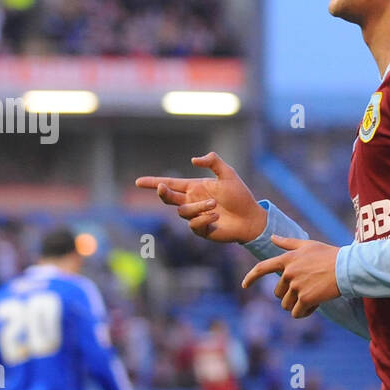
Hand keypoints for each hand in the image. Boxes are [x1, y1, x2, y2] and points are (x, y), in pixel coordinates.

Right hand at [135, 152, 267, 242]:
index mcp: (195, 188)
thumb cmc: (241, 196)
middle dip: (162, 193)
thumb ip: (213, 162)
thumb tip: (194, 159)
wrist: (251, 218)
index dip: (154, 183)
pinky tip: (215, 216)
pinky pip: (193, 224)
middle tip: (162, 188)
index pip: (170, 184)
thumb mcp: (228, 174)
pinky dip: (203, 219)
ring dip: (197, 206)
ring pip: (183, 211)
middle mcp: (192, 201)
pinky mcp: (201, 230)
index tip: (138, 182)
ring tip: (214, 204)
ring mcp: (195, 216)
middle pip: (168, 198)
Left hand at [242, 235, 340, 318]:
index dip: (251, 277)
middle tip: (307, 291)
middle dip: (289, 296)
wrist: (346, 268)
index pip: (262, 268)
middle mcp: (288, 273)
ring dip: (298, 306)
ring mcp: (296, 286)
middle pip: (278, 293)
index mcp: (287, 259)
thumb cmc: (329, 255)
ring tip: (313, 298)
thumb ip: (287, 243)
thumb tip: (272, 237)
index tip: (244, 285)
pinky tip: (316, 305)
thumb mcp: (308, 245)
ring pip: (286, 305)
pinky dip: (305, 313)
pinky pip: (297, 313)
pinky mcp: (305, 299)